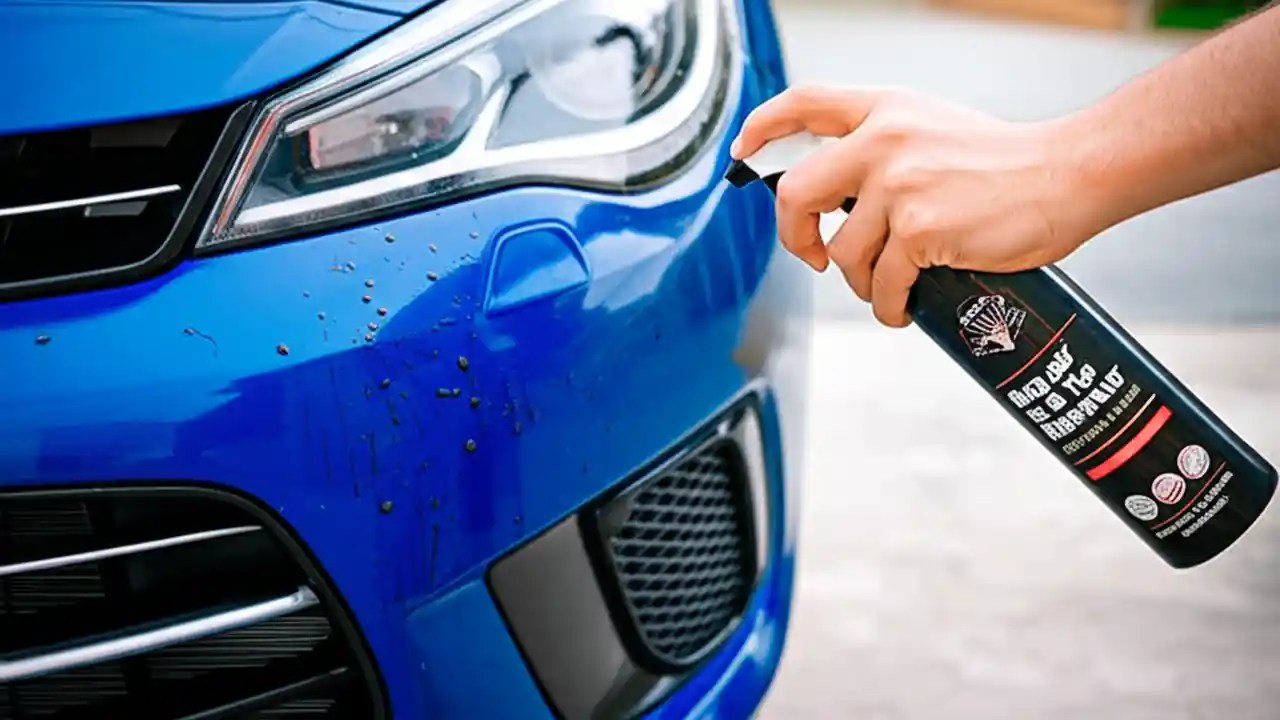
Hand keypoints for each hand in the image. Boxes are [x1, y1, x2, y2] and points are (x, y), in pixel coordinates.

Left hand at [731, 86, 1102, 326]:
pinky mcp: (920, 228)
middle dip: (794, 236)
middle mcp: (883, 139)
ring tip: (888, 285)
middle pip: (796, 191)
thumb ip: (882, 148)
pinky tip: (903, 306)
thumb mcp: (933, 129)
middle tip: (815, 255)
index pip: (803, 103)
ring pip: (844, 251)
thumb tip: (836, 196)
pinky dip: (888, 305)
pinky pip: (881, 283)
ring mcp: (899, 184)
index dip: (762, 126)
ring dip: (860, 281)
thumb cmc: (1005, 163)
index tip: (743, 151)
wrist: (1067, 175)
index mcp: (884, 109)